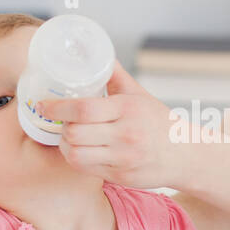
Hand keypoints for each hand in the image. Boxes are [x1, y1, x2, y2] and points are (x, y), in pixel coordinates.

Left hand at [37, 60, 192, 189]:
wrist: (186, 156)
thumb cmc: (160, 123)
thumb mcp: (141, 96)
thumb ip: (116, 76)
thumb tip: (98, 53)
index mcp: (128, 109)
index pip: (84, 108)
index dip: (57, 107)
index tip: (43, 105)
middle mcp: (126, 135)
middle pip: (75, 133)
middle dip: (61, 127)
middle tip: (60, 121)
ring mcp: (122, 158)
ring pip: (75, 154)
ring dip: (65, 145)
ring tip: (68, 137)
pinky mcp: (120, 176)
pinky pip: (85, 168)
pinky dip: (76, 158)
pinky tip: (79, 150)